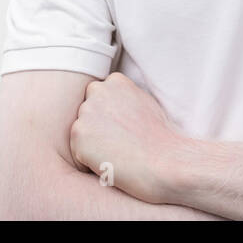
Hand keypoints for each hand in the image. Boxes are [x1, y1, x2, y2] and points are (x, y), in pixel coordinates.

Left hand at [69, 71, 191, 204]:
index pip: (99, 97)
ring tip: (118, 152)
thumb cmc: (160, 138)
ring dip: (92, 143)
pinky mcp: (78, 135)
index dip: (110, 116)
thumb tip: (110, 102)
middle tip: (120, 142)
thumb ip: (123, 98)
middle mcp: (97, 91)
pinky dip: (89, 160)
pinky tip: (111, 162)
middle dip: (97, 126)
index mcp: (115, 81)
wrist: (165, 161)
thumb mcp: (144, 103)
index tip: (125, 128)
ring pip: (81, 131)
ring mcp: (86, 112)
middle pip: (87, 112)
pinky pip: (77, 151)